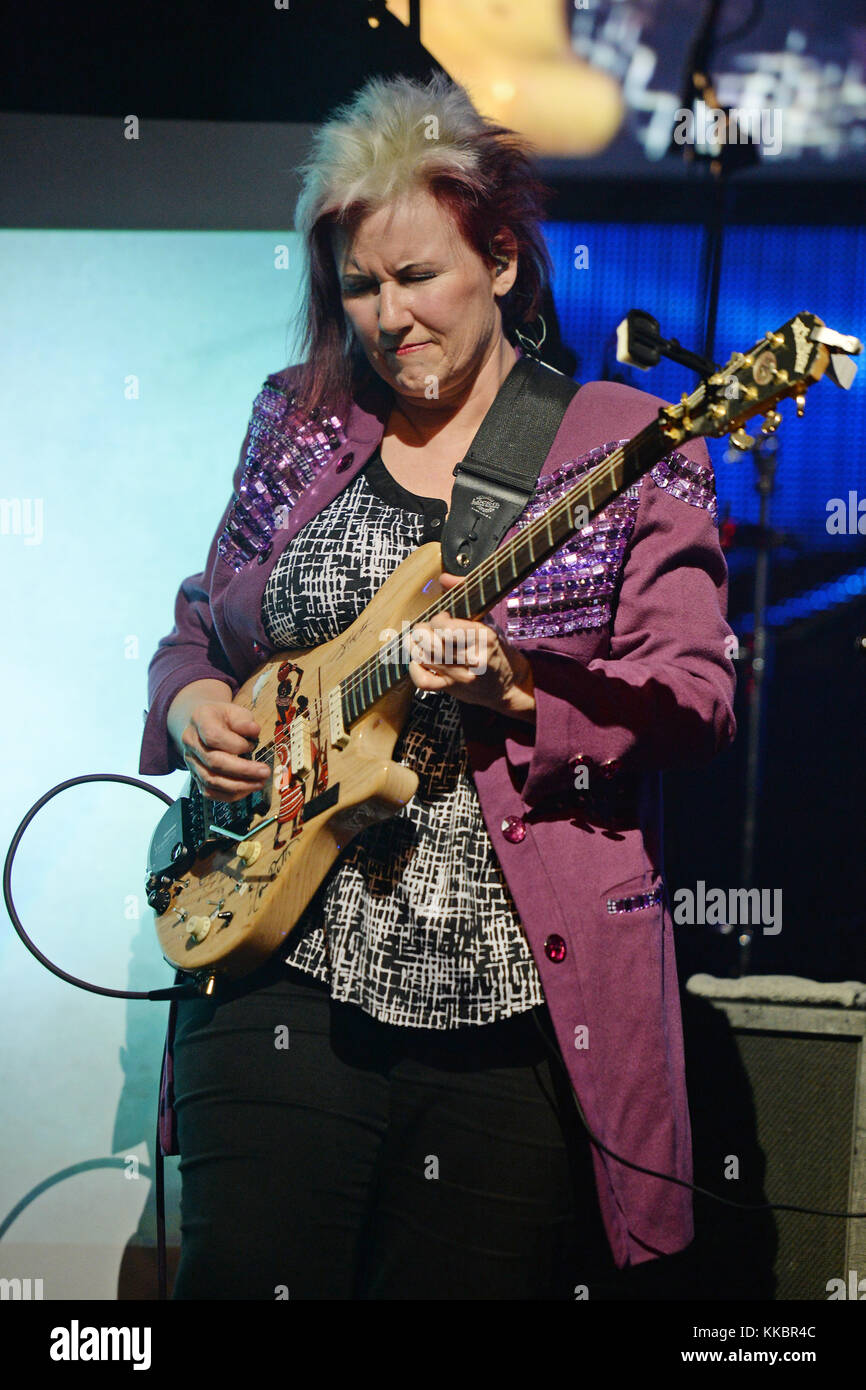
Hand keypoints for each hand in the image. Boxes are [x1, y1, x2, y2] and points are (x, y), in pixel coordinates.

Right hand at [180, 701, 270, 802]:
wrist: (198, 725)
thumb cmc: (219, 718)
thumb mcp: (233, 709)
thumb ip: (244, 720)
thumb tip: (254, 731)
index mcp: (200, 721)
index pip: (213, 736)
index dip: (235, 744)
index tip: (252, 745)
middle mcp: (192, 743)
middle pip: (214, 762)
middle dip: (243, 770)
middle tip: (264, 772)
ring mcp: (192, 762)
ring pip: (211, 780)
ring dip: (239, 785)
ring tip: (259, 783)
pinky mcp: (196, 777)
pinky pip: (210, 792)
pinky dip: (230, 794)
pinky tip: (246, 789)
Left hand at [407, 573, 535, 720]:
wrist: (506, 685)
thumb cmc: (493, 648)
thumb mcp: (486, 619)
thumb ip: (465, 593)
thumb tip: (444, 577)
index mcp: (484, 637)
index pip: (446, 628)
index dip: (438, 619)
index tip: (443, 618)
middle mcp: (472, 658)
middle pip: (432, 643)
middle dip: (424, 631)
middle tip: (429, 629)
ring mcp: (461, 676)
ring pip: (424, 658)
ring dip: (417, 645)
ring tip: (423, 640)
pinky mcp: (451, 689)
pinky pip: (423, 680)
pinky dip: (414, 668)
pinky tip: (420, 660)